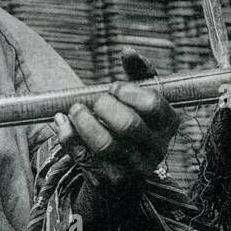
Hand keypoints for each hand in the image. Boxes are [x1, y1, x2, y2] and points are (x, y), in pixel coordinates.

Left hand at [54, 48, 177, 187]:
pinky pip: (83, 157)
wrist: (125, 168)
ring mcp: (131, 169)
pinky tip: (62, 120)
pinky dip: (67, 135)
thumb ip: (138, 72)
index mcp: (168, 125)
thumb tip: (127, 52)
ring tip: (75, 109)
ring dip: (84, 121)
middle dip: (105, 107)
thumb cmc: (133, 120)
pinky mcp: (106, 179)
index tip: (113, 87)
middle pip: (128, 126)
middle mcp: (154, 150)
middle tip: (96, 101)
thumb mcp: (141, 97)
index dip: (129, 92)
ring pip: (105, 145)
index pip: (153, 105)